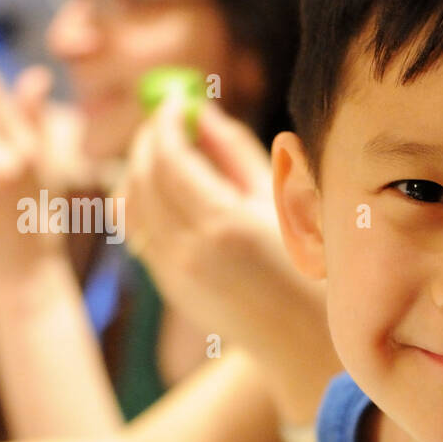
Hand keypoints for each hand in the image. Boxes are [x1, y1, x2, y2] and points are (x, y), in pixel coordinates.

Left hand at [120, 97, 297, 336]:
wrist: (306, 341)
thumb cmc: (311, 265)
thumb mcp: (283, 200)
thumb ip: (235, 151)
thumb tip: (200, 111)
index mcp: (224, 225)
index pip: (169, 156)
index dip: (166, 120)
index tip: (177, 100)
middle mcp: (189, 252)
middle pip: (141, 177)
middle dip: (148, 140)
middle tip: (169, 120)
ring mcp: (173, 275)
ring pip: (131, 204)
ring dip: (140, 169)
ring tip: (168, 152)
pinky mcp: (168, 289)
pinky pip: (138, 232)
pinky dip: (143, 201)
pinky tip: (167, 190)